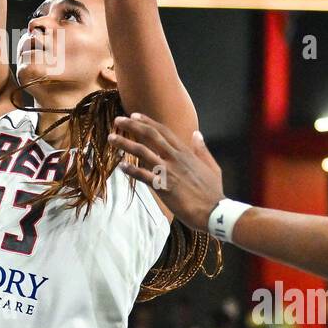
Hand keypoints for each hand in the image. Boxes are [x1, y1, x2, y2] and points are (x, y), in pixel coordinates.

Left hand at [109, 113, 225, 231]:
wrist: (216, 212)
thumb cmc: (214, 191)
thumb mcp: (212, 166)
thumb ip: (202, 149)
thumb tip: (197, 134)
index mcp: (186, 152)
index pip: (163, 131)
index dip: (148, 122)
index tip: (134, 115)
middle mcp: (175, 158)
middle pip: (151, 136)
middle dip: (132, 126)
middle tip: (118, 120)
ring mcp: (169, 172)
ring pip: (143, 152)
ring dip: (125, 144)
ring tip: (112, 139)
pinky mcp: (164, 187)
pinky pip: (144, 176)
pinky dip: (131, 170)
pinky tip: (121, 166)